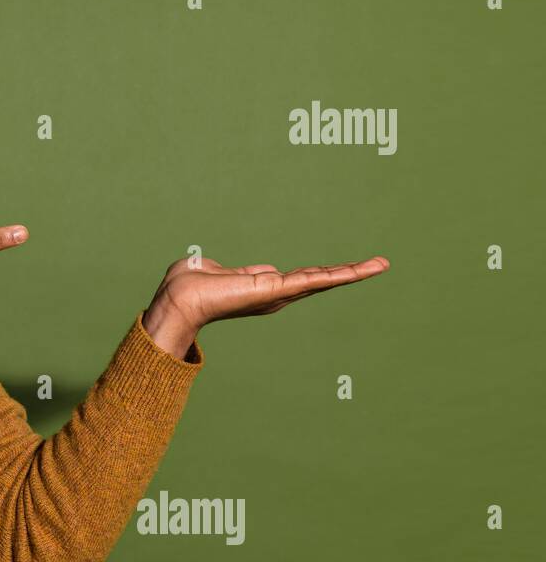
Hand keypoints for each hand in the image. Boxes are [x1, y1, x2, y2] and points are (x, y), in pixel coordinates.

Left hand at [143, 254, 391, 358]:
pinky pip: (316, 279)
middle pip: (319, 280)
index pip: (300, 279)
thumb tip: (262, 269)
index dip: (323, 274)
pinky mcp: (278, 290)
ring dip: (353, 272)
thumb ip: (243, 270)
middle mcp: (276, 295)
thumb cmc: (189, 284)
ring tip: (381, 264)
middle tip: (379, 264)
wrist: (179, 297)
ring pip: (323, 280)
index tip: (345, 269)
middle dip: (348, 273)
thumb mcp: (221, 271)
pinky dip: (341, 274)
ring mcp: (279, 294)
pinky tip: (364, 269)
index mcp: (263, 288)